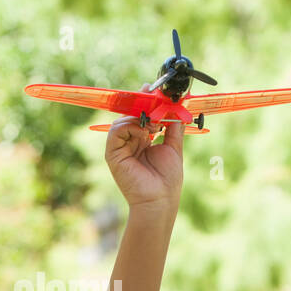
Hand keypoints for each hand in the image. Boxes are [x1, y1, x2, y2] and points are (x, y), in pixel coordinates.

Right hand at [104, 83, 183, 208]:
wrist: (160, 199)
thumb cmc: (167, 179)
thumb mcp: (174, 147)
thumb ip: (173, 126)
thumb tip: (177, 106)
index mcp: (142, 140)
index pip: (140, 115)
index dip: (146, 102)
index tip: (155, 90)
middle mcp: (129, 142)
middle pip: (129, 114)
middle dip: (141, 103)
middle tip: (153, 94)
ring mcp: (120, 148)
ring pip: (121, 120)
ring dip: (138, 117)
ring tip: (154, 125)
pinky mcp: (113, 154)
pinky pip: (116, 131)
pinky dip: (130, 126)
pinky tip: (145, 133)